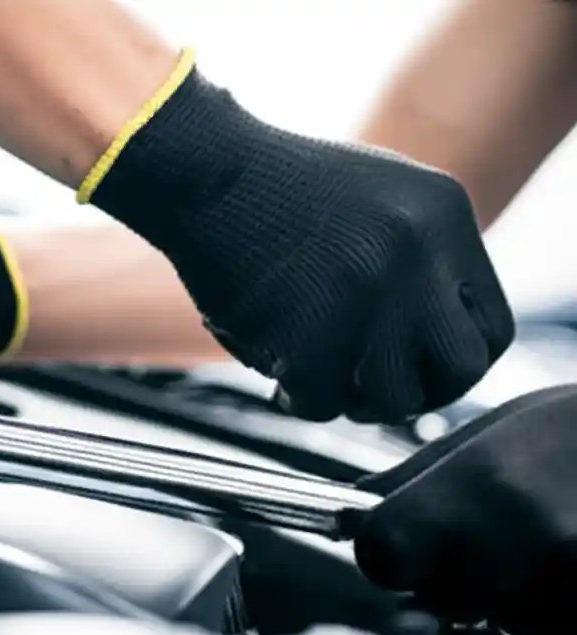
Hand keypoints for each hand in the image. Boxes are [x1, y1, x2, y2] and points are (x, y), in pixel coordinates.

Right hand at [85, 52, 514, 422]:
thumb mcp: (381, 195)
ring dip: (354, 400)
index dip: (451, 361)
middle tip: (372, 387)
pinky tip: (281, 377)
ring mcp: (363, 295)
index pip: (490, 330)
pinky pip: (321, 403)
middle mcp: (416, 256)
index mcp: (443, 217)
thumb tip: (436, 337)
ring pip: (392, 399)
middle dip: (415, 391)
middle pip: (456, 372)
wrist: (202, 172)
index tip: (414, 366)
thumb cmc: (276, 188)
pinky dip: (299, 398)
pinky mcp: (306, 329)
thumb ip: (423, 258)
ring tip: (321, 377)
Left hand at [354, 385, 576, 634]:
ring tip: (558, 532)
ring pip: (507, 619)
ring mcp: (570, 574)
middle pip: (442, 596)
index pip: (383, 551)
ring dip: (520, 592)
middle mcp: (520, 534)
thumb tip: (353, 512)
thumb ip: (419, 475)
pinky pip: (557, 630)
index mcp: (478, 483)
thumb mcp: (500, 428)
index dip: (388, 552)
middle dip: (461, 574)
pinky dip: (564, 605)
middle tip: (505, 529)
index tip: (403, 542)